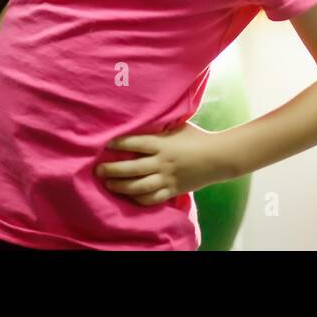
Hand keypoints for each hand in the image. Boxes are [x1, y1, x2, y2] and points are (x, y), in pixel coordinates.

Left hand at [95, 120, 228, 205]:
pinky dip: (138, 199)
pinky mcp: (173, 190)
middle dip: (113, 170)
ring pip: (140, 186)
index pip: (137, 143)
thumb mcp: (178, 127)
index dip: (120, 143)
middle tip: (98, 170)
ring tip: (108, 184)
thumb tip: (141, 118)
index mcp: (163, 144)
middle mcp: (163, 162)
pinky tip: (128, 196)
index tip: (105, 144)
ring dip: (121, 186)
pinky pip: (152, 198)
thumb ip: (160, 126)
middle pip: (133, 167)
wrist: (218, 157)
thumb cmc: (196, 138)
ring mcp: (168, 178)